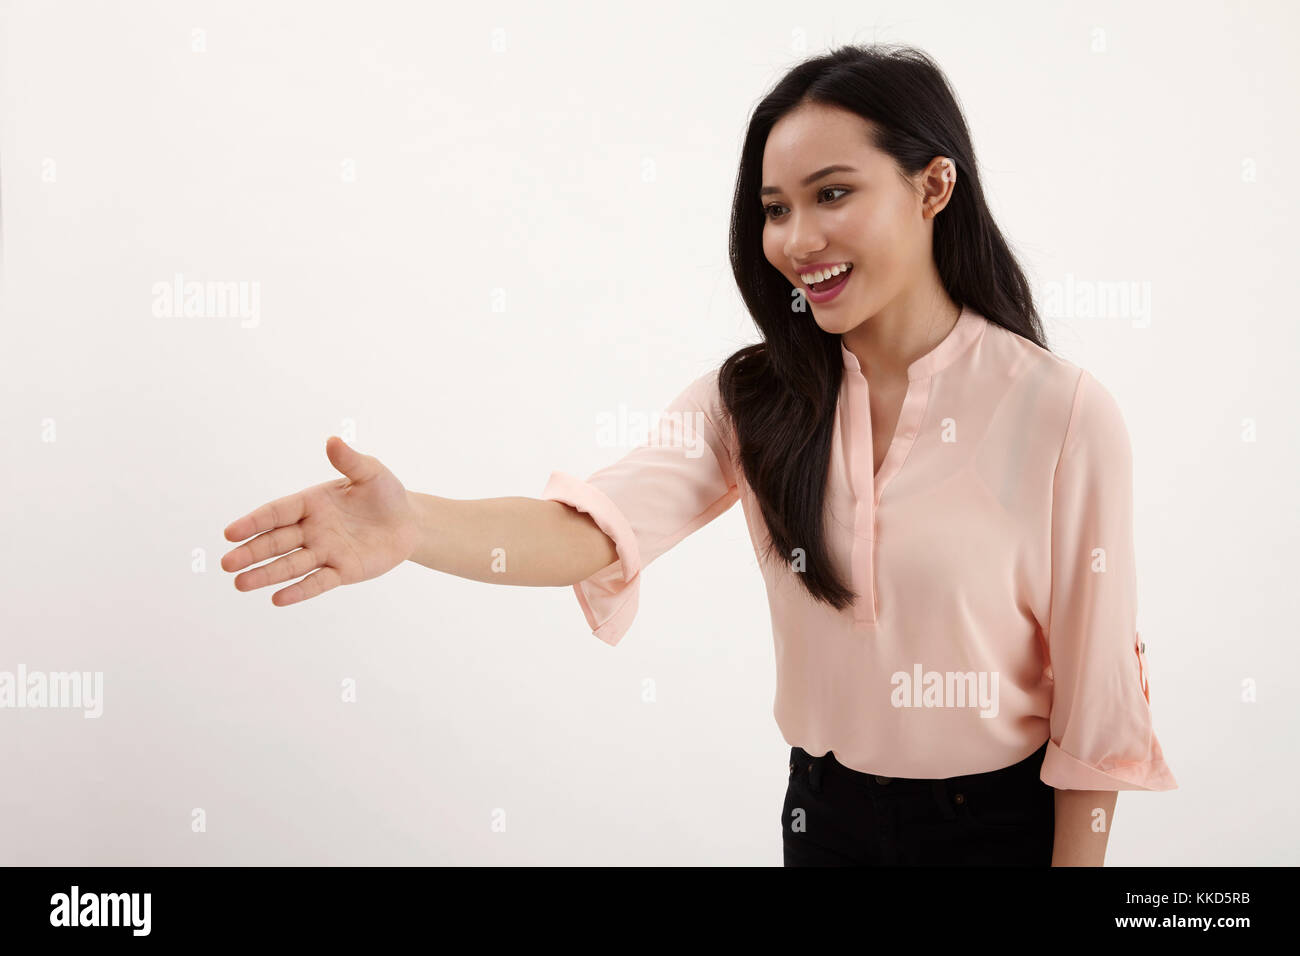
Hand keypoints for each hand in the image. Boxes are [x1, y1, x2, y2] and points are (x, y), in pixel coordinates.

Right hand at [221, 436, 420, 605]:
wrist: (408, 521)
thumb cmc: (385, 494)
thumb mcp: (371, 473)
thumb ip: (350, 461)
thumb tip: (333, 440)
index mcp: (311, 503)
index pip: (276, 513)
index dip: (253, 522)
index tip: (230, 533)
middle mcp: (312, 529)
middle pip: (276, 542)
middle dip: (251, 552)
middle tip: (226, 564)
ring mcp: (325, 552)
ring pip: (291, 565)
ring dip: (266, 574)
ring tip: (241, 584)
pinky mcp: (342, 571)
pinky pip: (318, 582)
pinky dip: (300, 590)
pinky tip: (278, 599)